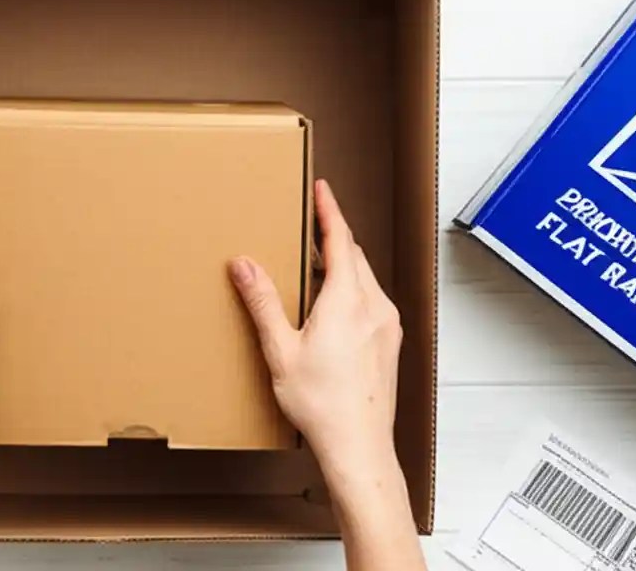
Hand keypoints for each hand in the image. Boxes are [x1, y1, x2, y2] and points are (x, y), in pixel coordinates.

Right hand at [230, 180, 424, 570]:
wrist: (359, 447)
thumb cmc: (322, 406)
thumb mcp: (280, 349)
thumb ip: (262, 302)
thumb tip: (244, 264)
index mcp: (348, 300)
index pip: (341, 240)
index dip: (330, 210)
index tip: (322, 188)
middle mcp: (375, 307)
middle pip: (355, 257)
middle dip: (333, 238)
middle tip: (311, 225)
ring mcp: (387, 326)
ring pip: (365, 280)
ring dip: (342, 266)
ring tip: (316, 267)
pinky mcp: (390, 344)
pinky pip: (372, 301)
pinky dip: (352, 291)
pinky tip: (333, 308)